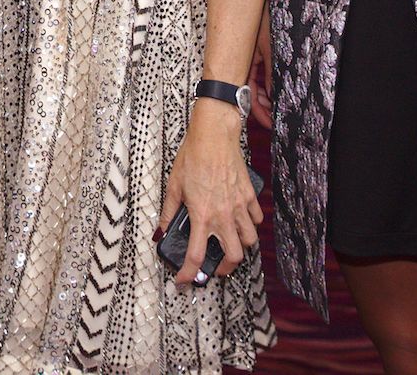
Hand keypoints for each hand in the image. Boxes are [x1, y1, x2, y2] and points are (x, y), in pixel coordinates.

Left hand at [158, 99, 260, 285]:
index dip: (188, 273)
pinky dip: (251, 225)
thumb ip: (168, 211)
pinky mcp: (249, 196)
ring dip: (240, 247)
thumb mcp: (174, 184)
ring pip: (249, 241)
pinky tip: (242, 222)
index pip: (196, 255)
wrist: (214, 135)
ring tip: (230, 245)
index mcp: (201, 215)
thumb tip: (160, 229)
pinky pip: (256, 219)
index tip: (184, 280)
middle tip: (216, 268)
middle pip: (233, 257)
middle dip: (225, 269)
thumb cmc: (193, 156)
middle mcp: (223, 215)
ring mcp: (239, 206)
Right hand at [247, 18, 273, 131]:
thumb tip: (272, 95)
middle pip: (254, 95)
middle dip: (265, 109)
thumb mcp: (270, 50)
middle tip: (277, 121)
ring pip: (260, 87)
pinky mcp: (262, 57)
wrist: (266, 5)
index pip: (250, 97)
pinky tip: (279, 94)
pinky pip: (265, 77)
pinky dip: (271, 87)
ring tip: (280, 110)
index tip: (270, 124)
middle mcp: (250, 66)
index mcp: (247, 66)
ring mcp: (256, 63)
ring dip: (269, 99)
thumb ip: (271, 74)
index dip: (260, 113)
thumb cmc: (265, 20)